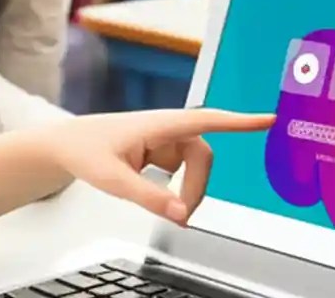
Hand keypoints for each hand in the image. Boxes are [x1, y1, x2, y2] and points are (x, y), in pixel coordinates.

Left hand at [39, 110, 273, 225]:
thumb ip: (149, 198)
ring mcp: (164, 138)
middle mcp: (165, 128)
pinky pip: (182, 169)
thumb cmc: (86, 151)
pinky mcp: (160, 148)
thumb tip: (183, 215)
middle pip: (202, 155)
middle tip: (182, 216)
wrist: (66, 144)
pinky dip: (178, 186)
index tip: (268, 119)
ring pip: (194, 165)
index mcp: (158, 125)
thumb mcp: (113, 181)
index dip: (240, 121)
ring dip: (188, 188)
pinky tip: (157, 194)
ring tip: (168, 208)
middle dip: (197, 186)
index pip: (206, 120)